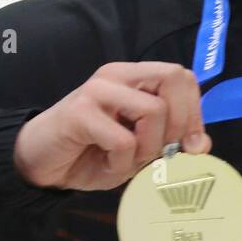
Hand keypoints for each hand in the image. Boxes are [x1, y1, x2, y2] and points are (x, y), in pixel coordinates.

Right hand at [13, 62, 212, 191]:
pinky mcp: (80, 112)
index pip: (182, 77)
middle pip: (174, 77)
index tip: (189, 144)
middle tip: (162, 151)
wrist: (40, 164)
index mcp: (134, 78)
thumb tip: (200, 144)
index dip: (194, 112)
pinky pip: (124, 140)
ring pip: (154, 111)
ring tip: (127, 159)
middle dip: (180, 122)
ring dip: (149, 147)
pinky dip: (122, 162)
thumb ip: (170, 142)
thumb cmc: (92, 154)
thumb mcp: (139, 151)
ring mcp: (97, 90)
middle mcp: (117, 76)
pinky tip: (106, 163)